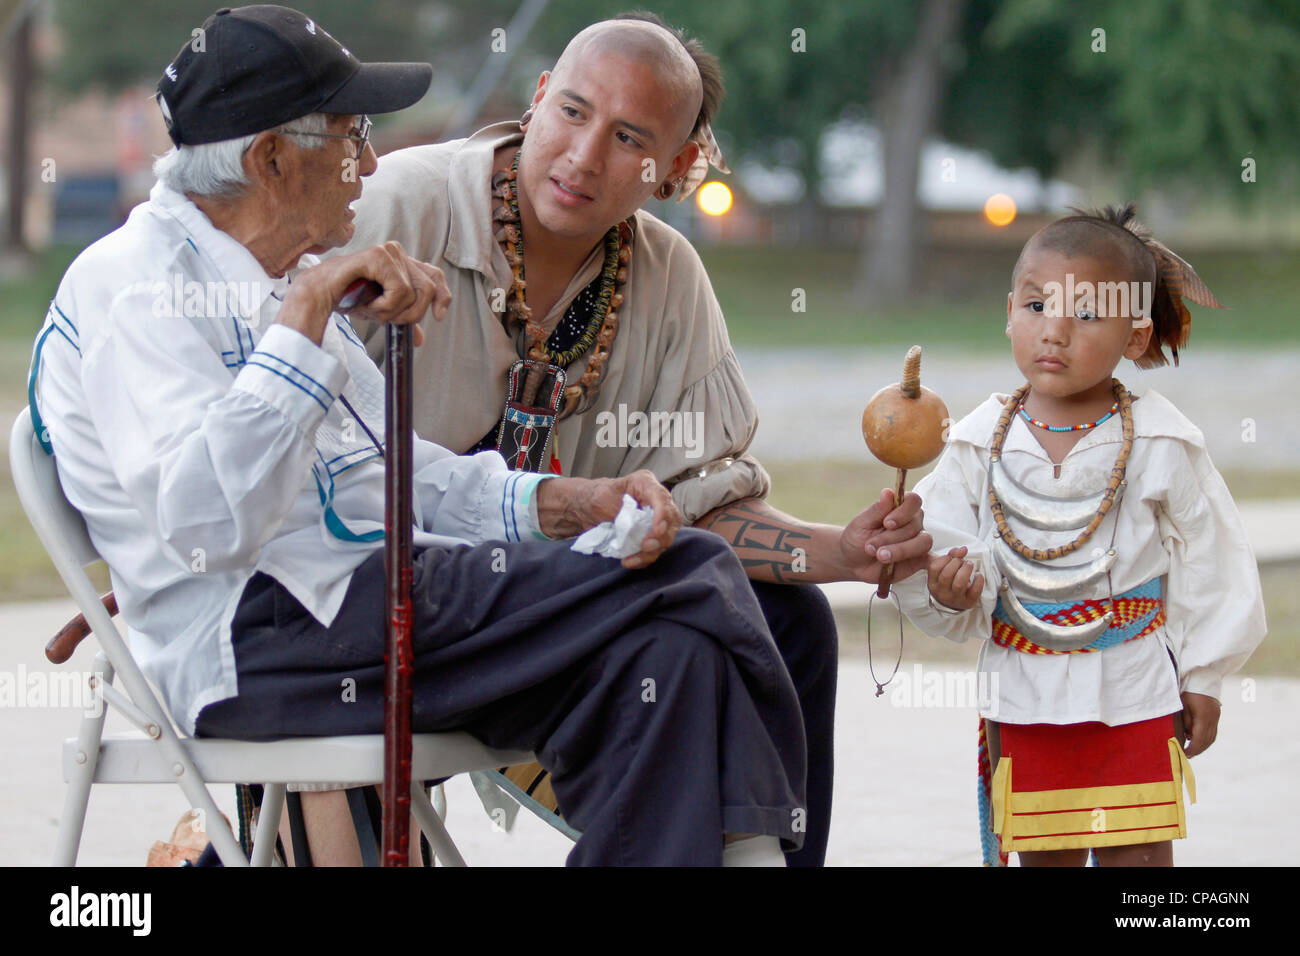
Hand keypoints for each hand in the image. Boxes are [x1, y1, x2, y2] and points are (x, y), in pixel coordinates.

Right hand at [278, 241, 449, 345]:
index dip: (442, 297)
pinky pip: (400, 290)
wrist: (320, 297)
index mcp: (402, 264)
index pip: (435, 277)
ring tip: (372, 308)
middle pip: (428, 290)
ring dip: (393, 311)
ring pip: (414, 293)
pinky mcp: (379, 255)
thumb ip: (402, 319)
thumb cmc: (348, 300)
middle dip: (410, 314)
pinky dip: (385, 305)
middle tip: (386, 319)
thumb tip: (420, 339)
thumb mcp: (383, 312)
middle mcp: (398, 253)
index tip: (439, 317)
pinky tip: (367, 302)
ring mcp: (389, 251)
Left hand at [536, 470, 683, 568]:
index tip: (656, 531)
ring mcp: (655, 519)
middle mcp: (655, 501)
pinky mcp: (650, 535)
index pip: (661, 498)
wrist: (587, 510)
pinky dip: (644, 558)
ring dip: (650, 552)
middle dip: (661, 537)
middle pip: (672, 520)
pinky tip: (629, 560)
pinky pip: (654, 550)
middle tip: (645, 546)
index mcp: (645, 484)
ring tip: (630, 560)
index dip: (662, 515)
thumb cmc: (595, 498)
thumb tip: (635, 527)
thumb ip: (621, 509)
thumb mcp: (603, 497)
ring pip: (665, 538)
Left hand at [839, 488, 931, 583]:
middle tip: (870, 546)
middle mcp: (913, 523)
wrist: (853, 561)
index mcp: (900, 508)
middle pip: (915, 524)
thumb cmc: (857, 538)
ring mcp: (918, 541)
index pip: (913, 501)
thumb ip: (877, 509)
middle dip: (891, 537)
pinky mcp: (919, 560)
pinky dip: (934, 562)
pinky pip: (931, 560)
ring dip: (901, 550)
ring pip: (922, 542)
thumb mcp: (861, 523)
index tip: (887, 523)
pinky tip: (929, 564)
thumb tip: (888, 492)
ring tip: (880, 556)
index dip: (903, 511)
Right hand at [927, 545, 984, 610]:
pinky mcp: (968, 602)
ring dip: (966, 570)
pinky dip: (979, 581)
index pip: (934, 567)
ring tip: (969, 565)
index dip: (944, 558)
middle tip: (962, 561)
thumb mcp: (944, 568)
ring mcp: (955, 599)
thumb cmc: (948, 581)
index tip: (951, 557)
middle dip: (957, 562)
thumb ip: (951, 554)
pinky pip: (974, 591)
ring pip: (960, 583)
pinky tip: (978, 575)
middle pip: (947, 574)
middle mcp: (941, 592)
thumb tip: (963, 549)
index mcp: (932, 583)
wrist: (954, 603)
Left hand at [1180, 691, 1220, 756]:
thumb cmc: (1189, 691)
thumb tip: (1188, 737)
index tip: (1185, 754)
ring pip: (1211, 737)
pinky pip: (1213, 732)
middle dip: (1197, 749)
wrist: (1203, 678)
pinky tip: (1199, 741)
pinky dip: (1206, 739)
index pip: (1199, 738)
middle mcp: (1212, 719)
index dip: (1192, 748)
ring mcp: (1216, 718)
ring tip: (1192, 751)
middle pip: (1206, 740)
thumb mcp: (1183, 706)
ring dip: (1202, 746)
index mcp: (1203, 717)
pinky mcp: (1216, 716)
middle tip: (1187, 755)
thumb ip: (1186, 722)